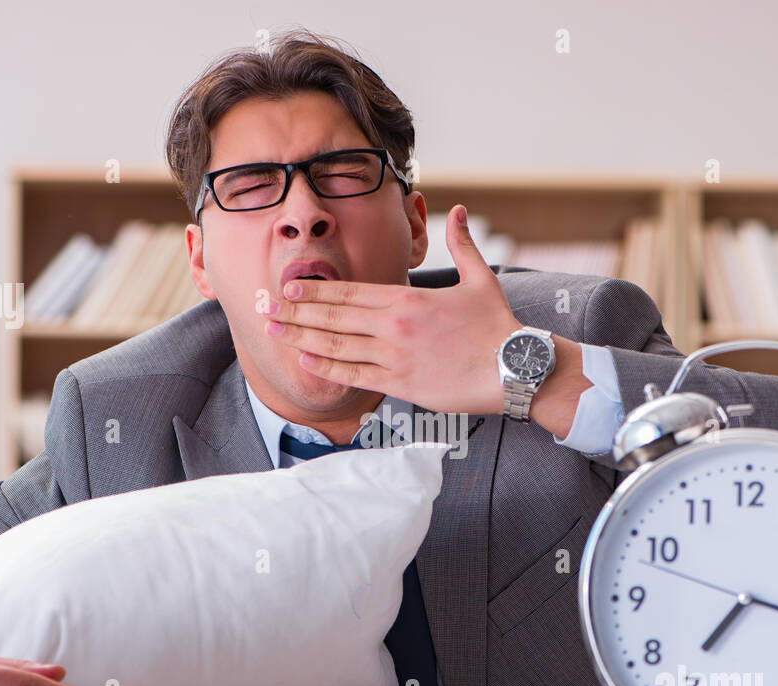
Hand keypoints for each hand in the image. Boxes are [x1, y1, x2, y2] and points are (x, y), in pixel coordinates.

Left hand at [265, 203, 521, 414]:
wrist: (514, 369)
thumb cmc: (498, 326)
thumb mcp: (481, 279)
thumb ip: (462, 244)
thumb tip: (460, 210)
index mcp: (406, 300)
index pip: (349, 291)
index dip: (314, 288)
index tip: (287, 285)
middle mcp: (393, 327)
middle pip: (333, 316)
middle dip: (294, 311)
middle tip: (263, 306)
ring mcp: (394, 358)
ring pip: (336, 346)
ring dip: (300, 338)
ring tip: (273, 332)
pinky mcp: (400, 384)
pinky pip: (355, 375)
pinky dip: (327, 368)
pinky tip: (305, 360)